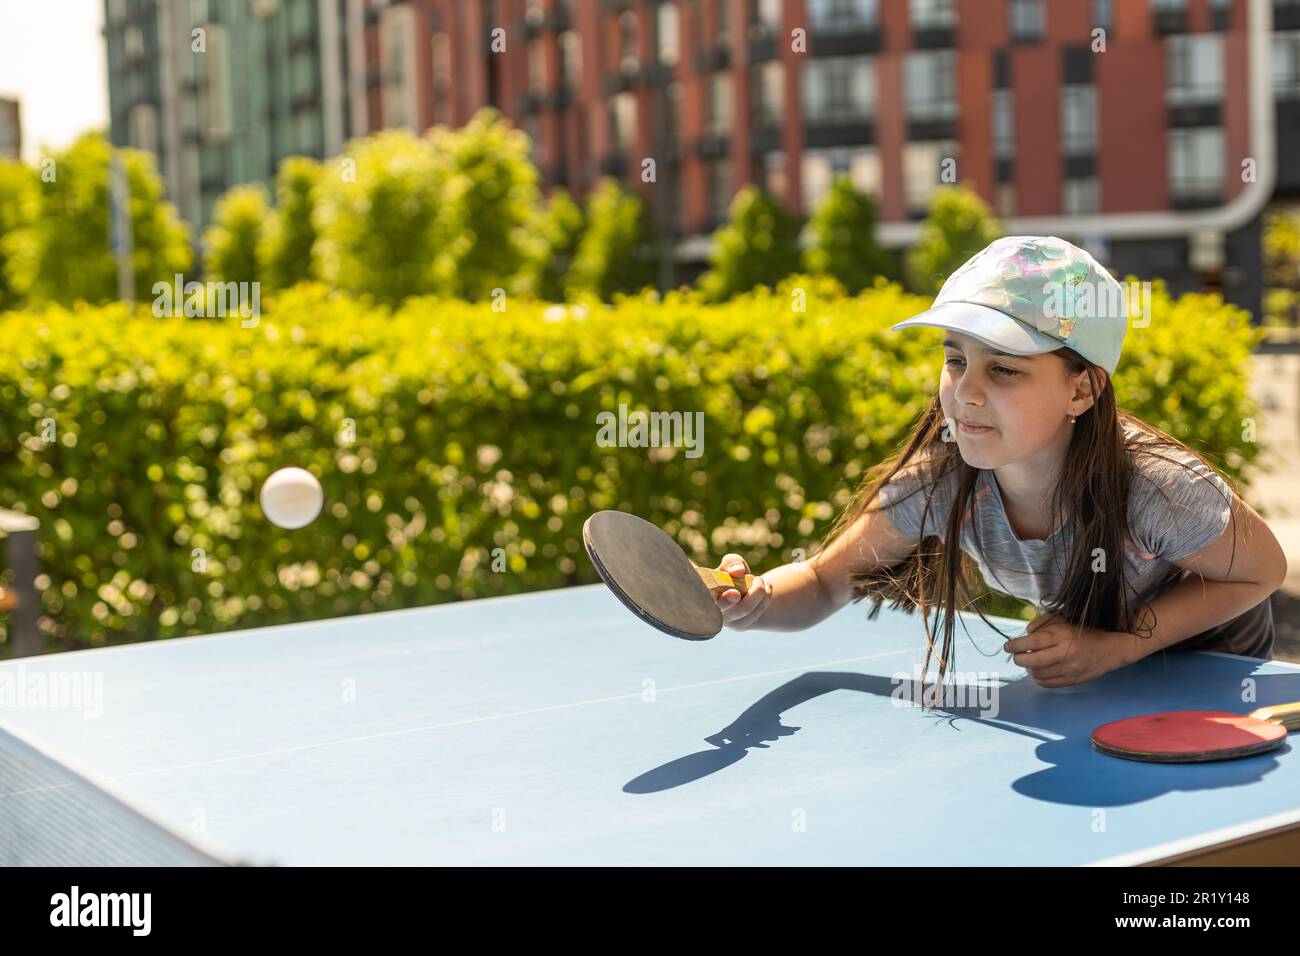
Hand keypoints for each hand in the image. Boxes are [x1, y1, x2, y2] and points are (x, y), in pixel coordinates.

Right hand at [714, 553, 772, 630]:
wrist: (738, 590)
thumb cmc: (729, 573)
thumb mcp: (729, 564)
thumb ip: (732, 562)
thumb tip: (738, 571)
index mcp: (704, 596)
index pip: (709, 602)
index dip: (724, 600)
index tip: (736, 594)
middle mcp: (713, 612)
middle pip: (736, 609)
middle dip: (751, 597)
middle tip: (759, 578)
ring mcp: (726, 622)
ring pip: (746, 609)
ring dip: (760, 592)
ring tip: (761, 580)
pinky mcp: (739, 626)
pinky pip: (755, 614)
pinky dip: (765, 599)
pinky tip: (767, 588)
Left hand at [1003, 611, 1135, 686]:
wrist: (1112, 648)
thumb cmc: (1085, 631)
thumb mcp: (1063, 619)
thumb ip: (1042, 623)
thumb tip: (1024, 634)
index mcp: (1062, 636)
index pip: (1031, 642)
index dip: (1014, 645)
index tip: (1007, 646)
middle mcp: (1064, 654)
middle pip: (1030, 661)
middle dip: (1018, 658)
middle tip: (1015, 655)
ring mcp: (1069, 670)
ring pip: (1037, 674)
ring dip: (1028, 669)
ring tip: (1028, 662)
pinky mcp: (1073, 680)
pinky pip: (1047, 684)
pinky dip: (1038, 679)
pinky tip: (1037, 672)